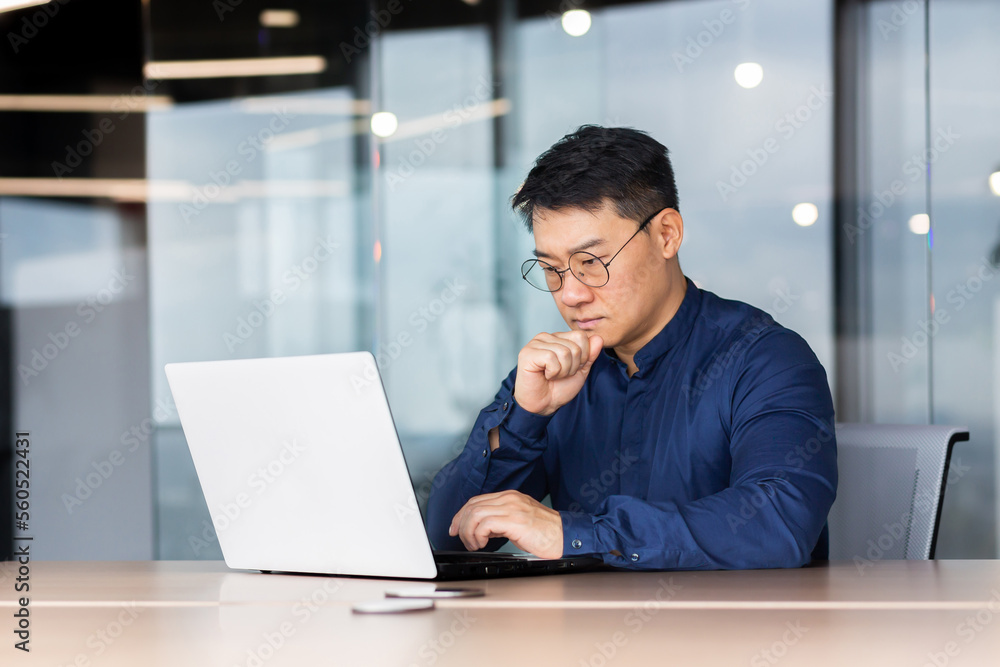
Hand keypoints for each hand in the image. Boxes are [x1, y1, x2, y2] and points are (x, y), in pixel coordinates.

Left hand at [448, 490, 562, 558]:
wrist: (564, 536)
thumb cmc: (545, 532)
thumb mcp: (518, 522)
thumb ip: (500, 521)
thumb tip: (482, 529)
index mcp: (509, 497)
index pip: (476, 500)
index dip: (461, 514)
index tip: (455, 527)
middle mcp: (509, 499)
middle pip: (472, 505)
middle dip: (460, 523)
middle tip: (461, 539)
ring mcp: (511, 508)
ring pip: (475, 514)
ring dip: (468, 532)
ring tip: (474, 544)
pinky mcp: (514, 520)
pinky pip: (485, 524)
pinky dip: (478, 536)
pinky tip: (483, 544)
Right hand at [514, 331, 602, 415]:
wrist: (544, 405)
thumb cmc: (559, 388)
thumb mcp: (580, 370)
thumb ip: (590, 355)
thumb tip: (598, 338)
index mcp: (558, 338)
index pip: (581, 336)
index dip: (582, 357)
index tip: (570, 368)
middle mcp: (546, 337)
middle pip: (574, 346)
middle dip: (572, 366)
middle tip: (560, 374)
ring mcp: (535, 344)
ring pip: (564, 353)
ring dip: (563, 371)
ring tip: (552, 376)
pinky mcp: (527, 353)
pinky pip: (551, 358)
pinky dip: (553, 372)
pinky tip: (545, 375)